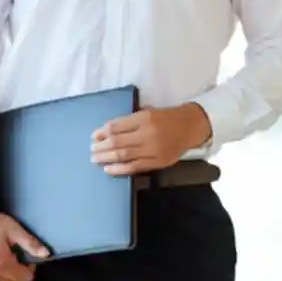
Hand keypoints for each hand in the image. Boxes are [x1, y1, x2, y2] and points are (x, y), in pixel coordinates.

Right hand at [0, 210, 49, 280]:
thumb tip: (46, 254)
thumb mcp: (14, 229)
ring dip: (5, 273)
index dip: (28, 267)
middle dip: (16, 270)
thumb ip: (30, 243)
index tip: (24, 256)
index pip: (24, 277)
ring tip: (0, 255)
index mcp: (0, 262)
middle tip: (12, 254)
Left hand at [91, 103, 212, 175]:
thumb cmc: (166, 117)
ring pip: (124, 155)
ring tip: (95, 158)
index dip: (102, 132)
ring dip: (106, 158)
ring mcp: (153, 149)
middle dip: (101, 146)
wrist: (189, 127)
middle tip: (91, 149)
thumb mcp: (149, 111)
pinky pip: (135, 167)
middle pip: (118, 141)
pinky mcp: (158, 162)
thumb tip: (106, 131)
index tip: (93, 136)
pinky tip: (108, 169)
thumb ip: (130, 120)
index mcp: (144, 118)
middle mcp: (147, 133)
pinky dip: (119, 169)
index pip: (117, 126)